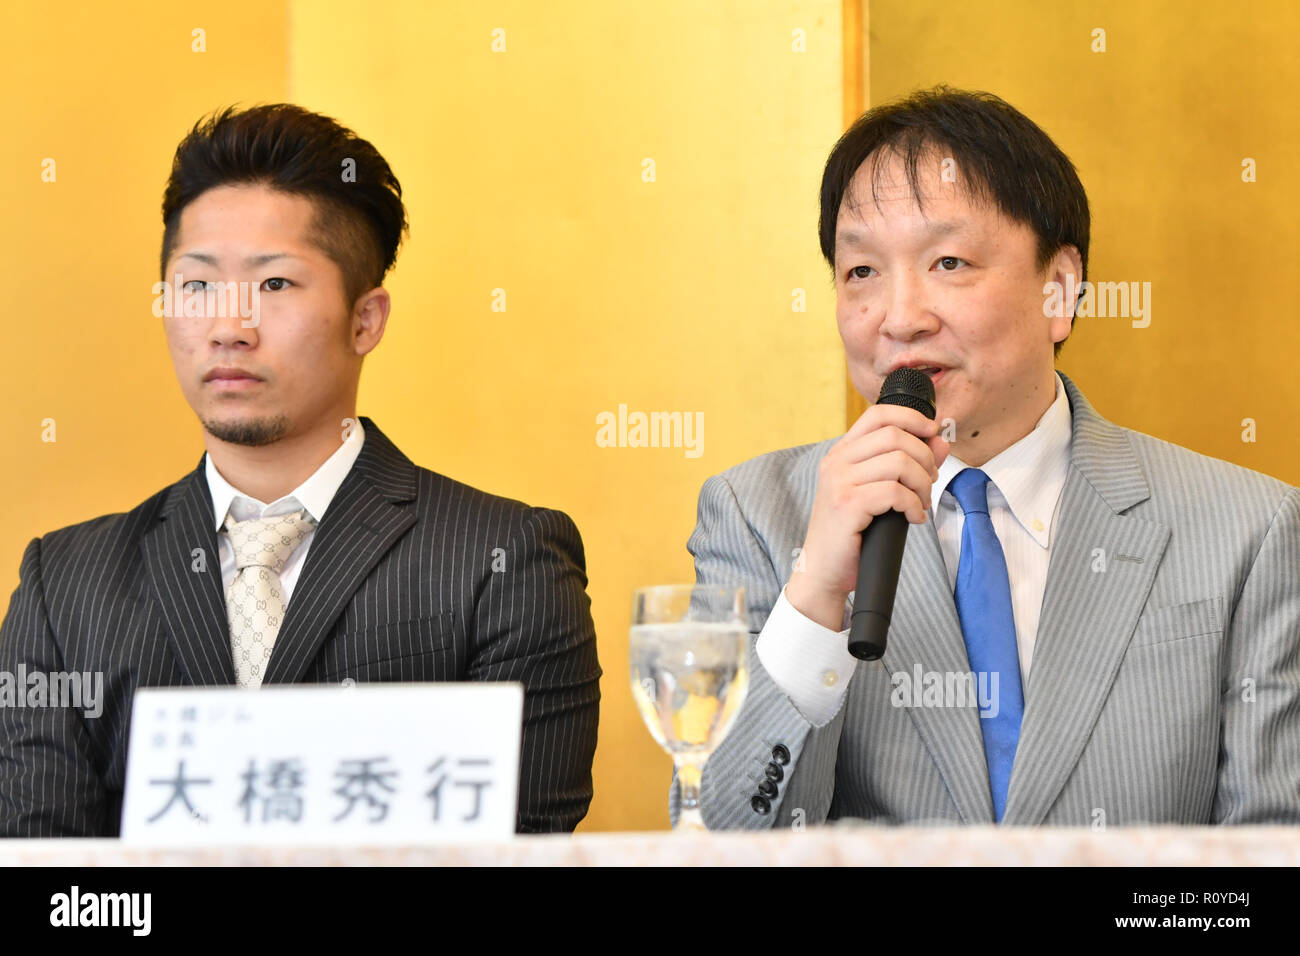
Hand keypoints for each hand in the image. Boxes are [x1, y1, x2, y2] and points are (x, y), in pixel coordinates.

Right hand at [786, 404, 949, 629]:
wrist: (824, 572)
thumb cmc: (852, 533)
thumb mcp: (879, 492)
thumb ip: (908, 464)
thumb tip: (939, 441)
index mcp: (841, 453)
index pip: (878, 415)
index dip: (912, 418)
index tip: (933, 433)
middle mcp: (836, 461)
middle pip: (895, 436)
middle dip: (925, 458)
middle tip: (928, 483)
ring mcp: (839, 482)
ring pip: (900, 463)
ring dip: (922, 485)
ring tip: (921, 503)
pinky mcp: (848, 504)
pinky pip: (896, 492)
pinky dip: (914, 506)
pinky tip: (913, 519)